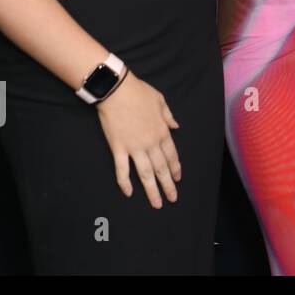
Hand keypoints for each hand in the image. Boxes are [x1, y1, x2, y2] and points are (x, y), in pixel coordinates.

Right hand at [95, 72, 181, 207]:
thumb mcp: (161, 101)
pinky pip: (122, 169)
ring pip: (145, 173)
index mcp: (162, 131)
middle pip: (161, 168)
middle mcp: (150, 142)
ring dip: (152, 190)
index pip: (172, 155)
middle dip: (168, 185)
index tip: (178, 179)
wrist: (117, 90)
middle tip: (172, 199)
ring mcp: (134, 147)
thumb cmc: (139, 92)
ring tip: (157, 203)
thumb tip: (176, 127)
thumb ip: (169, 116)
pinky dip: (125, 182)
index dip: (175, 168)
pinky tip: (129, 193)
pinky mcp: (118, 148)